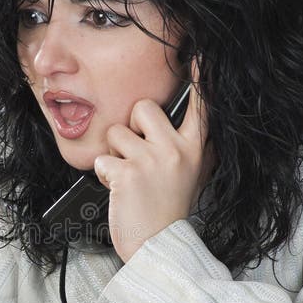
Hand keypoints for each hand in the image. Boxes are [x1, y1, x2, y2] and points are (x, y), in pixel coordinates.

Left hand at [93, 59, 214, 263]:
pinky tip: (119, 190)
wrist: (158, 249)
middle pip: (143, 108)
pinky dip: (104, 175)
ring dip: (115, 154)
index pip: (200, 108)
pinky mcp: (127, 174)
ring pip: (116, 133)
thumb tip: (183, 123)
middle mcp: (176, 151)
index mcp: (195, 150)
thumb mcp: (191, 177)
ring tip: (128, 178)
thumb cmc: (168, 212)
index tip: (198, 54)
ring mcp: (152, 161)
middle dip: (131, 127)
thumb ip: (186, 149)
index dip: (199, 79)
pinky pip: (102, 159)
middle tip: (137, 155)